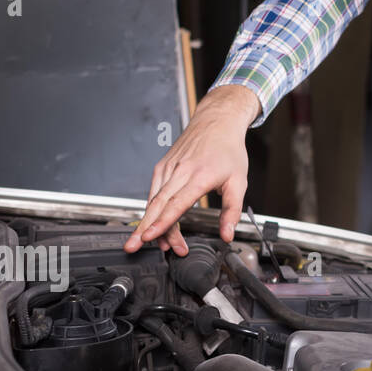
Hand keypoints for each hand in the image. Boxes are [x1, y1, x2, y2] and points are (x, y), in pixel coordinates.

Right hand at [124, 84, 259, 255]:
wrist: (217, 123)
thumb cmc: (228, 150)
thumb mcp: (239, 181)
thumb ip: (232, 210)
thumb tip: (228, 234)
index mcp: (200, 176)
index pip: (176, 204)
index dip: (162, 223)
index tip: (149, 237)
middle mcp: (180, 171)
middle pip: (157, 205)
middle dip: (144, 229)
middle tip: (132, 247)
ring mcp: (168, 168)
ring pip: (153, 200)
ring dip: (149, 222)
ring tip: (148, 242)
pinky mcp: (162, 167)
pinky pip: (153, 192)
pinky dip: (151, 209)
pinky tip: (153, 223)